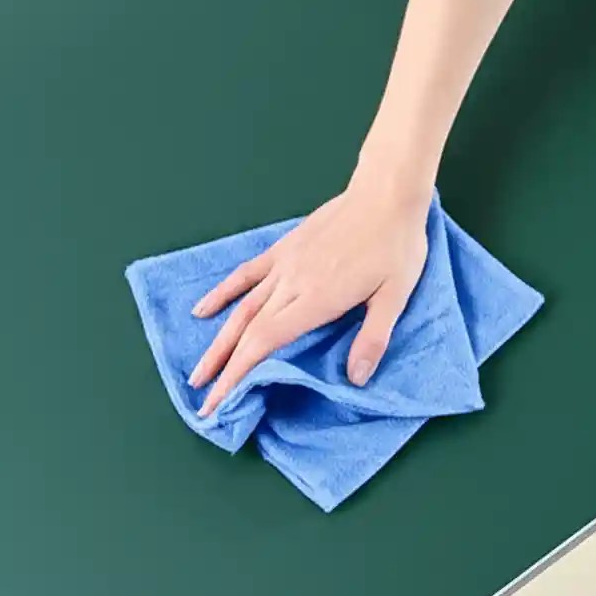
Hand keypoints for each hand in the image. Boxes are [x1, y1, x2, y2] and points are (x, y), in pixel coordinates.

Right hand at [187, 175, 431, 416]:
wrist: (386, 193)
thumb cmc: (396, 245)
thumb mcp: (396, 295)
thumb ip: (373, 337)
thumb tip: (356, 378)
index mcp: (317, 299)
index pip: (265, 342)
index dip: (239, 374)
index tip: (221, 400)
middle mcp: (292, 284)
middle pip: (247, 332)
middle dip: (223, 369)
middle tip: (203, 402)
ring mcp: (284, 265)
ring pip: (241, 308)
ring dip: (218, 341)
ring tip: (199, 371)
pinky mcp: (284, 249)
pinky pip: (246, 274)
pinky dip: (223, 292)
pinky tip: (202, 309)